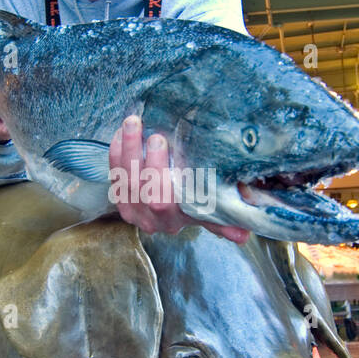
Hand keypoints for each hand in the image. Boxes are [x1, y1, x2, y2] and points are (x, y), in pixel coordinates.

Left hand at [109, 116, 248, 242]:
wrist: (165, 216)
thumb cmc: (192, 207)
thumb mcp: (208, 213)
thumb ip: (223, 221)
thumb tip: (245, 234)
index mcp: (172, 220)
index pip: (163, 200)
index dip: (159, 173)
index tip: (162, 142)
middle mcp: (149, 218)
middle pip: (140, 187)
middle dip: (140, 155)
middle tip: (147, 129)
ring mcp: (131, 209)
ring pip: (124, 178)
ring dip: (126, 149)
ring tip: (132, 122)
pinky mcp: (118, 199)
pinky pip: (113, 174)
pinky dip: (115, 154)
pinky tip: (120, 134)